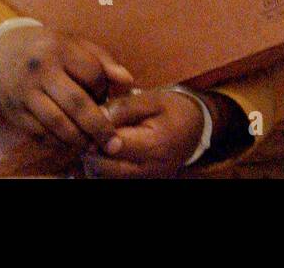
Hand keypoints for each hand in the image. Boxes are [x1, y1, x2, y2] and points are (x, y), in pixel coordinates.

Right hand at [0, 25, 133, 154]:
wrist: (0, 55)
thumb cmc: (45, 49)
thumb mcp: (72, 44)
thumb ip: (102, 60)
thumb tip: (128, 81)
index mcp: (59, 48)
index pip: (93, 75)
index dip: (104, 91)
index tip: (106, 99)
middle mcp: (41, 70)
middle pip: (77, 104)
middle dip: (99, 127)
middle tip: (113, 143)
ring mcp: (26, 93)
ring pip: (59, 124)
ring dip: (80, 140)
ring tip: (93, 146)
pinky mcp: (15, 112)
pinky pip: (41, 134)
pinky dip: (59, 143)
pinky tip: (71, 143)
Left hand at [81, 89, 203, 177]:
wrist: (195, 129)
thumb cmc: (172, 110)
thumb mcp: (152, 99)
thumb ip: (123, 107)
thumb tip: (96, 115)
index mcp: (154, 145)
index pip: (113, 147)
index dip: (95, 135)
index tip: (89, 122)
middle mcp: (150, 170)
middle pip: (105, 169)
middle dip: (90, 152)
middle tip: (88, 133)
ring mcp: (146, 180)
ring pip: (105, 179)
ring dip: (94, 163)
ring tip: (96, 142)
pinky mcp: (142, 183)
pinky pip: (112, 181)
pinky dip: (103, 170)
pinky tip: (104, 153)